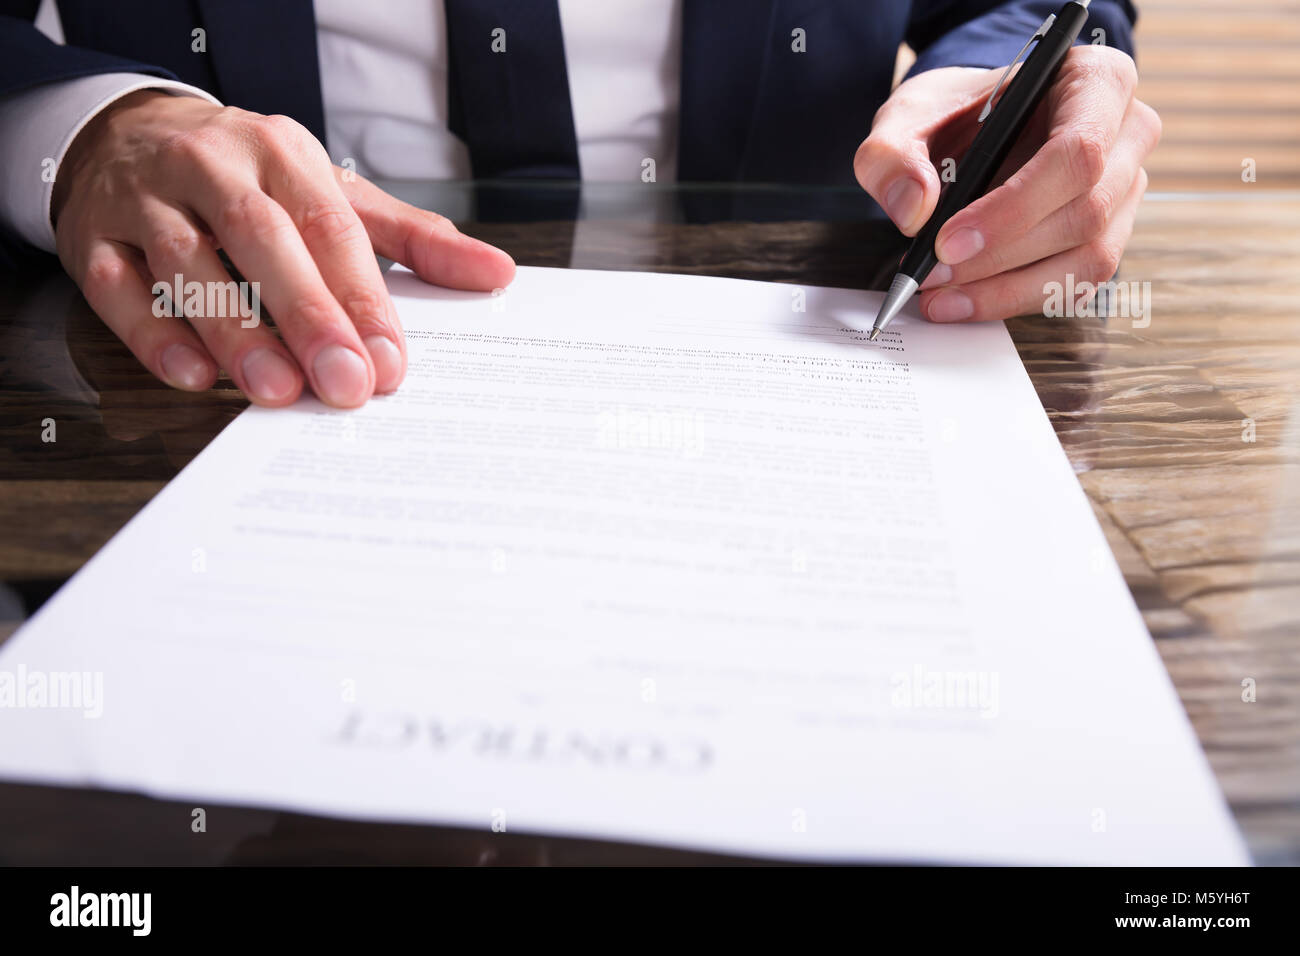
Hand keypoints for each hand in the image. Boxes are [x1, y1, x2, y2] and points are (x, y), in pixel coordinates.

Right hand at [52, 91, 515, 406]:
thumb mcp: (336, 195)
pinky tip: (193, 377)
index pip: (331, 228)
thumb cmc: (254, 182)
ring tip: (275, 390)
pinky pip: (117, 286)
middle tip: (344, 385)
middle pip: (263, 240)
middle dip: (307, 316)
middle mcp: (213, 166)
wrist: (136, 133)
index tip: (390, 364)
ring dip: (234, 331)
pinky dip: (153, 333)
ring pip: (189, 262)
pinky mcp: (94, 234)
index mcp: (284, 154)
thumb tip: (496, 273)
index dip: (362, 298)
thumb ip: (414, 240)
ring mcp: (146, 197)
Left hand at [854, 45, 1159, 322]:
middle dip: (1000, 256)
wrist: (973, 130)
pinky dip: (1016, 300)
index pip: (1079, 151)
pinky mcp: (1107, 238)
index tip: (947, 242)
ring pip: (1088, 259)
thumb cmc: (956, 113)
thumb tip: (913, 210)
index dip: (1015, 206)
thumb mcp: (909, 114)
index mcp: (1097, 82)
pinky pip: (1075, 285)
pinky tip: (964, 301)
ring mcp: (1124, 192)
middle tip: (930, 275)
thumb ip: (892, 153)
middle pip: (1085, 212)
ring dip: (1007, 289)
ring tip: (940, 296)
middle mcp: (1127, 136)